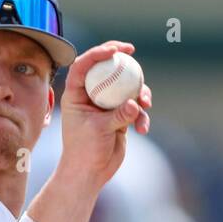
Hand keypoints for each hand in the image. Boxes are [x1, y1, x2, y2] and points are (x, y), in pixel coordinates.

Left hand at [56, 40, 151, 192]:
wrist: (90, 172)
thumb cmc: (84, 151)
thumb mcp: (99, 130)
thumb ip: (118, 115)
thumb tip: (135, 103)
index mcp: (76, 95)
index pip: (83, 66)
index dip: (97, 53)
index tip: (114, 49)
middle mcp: (91, 96)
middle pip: (106, 69)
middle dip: (120, 58)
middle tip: (132, 50)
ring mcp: (106, 105)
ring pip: (125, 87)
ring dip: (139, 92)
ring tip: (145, 103)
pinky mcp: (120, 116)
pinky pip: (135, 107)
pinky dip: (142, 116)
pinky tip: (143, 129)